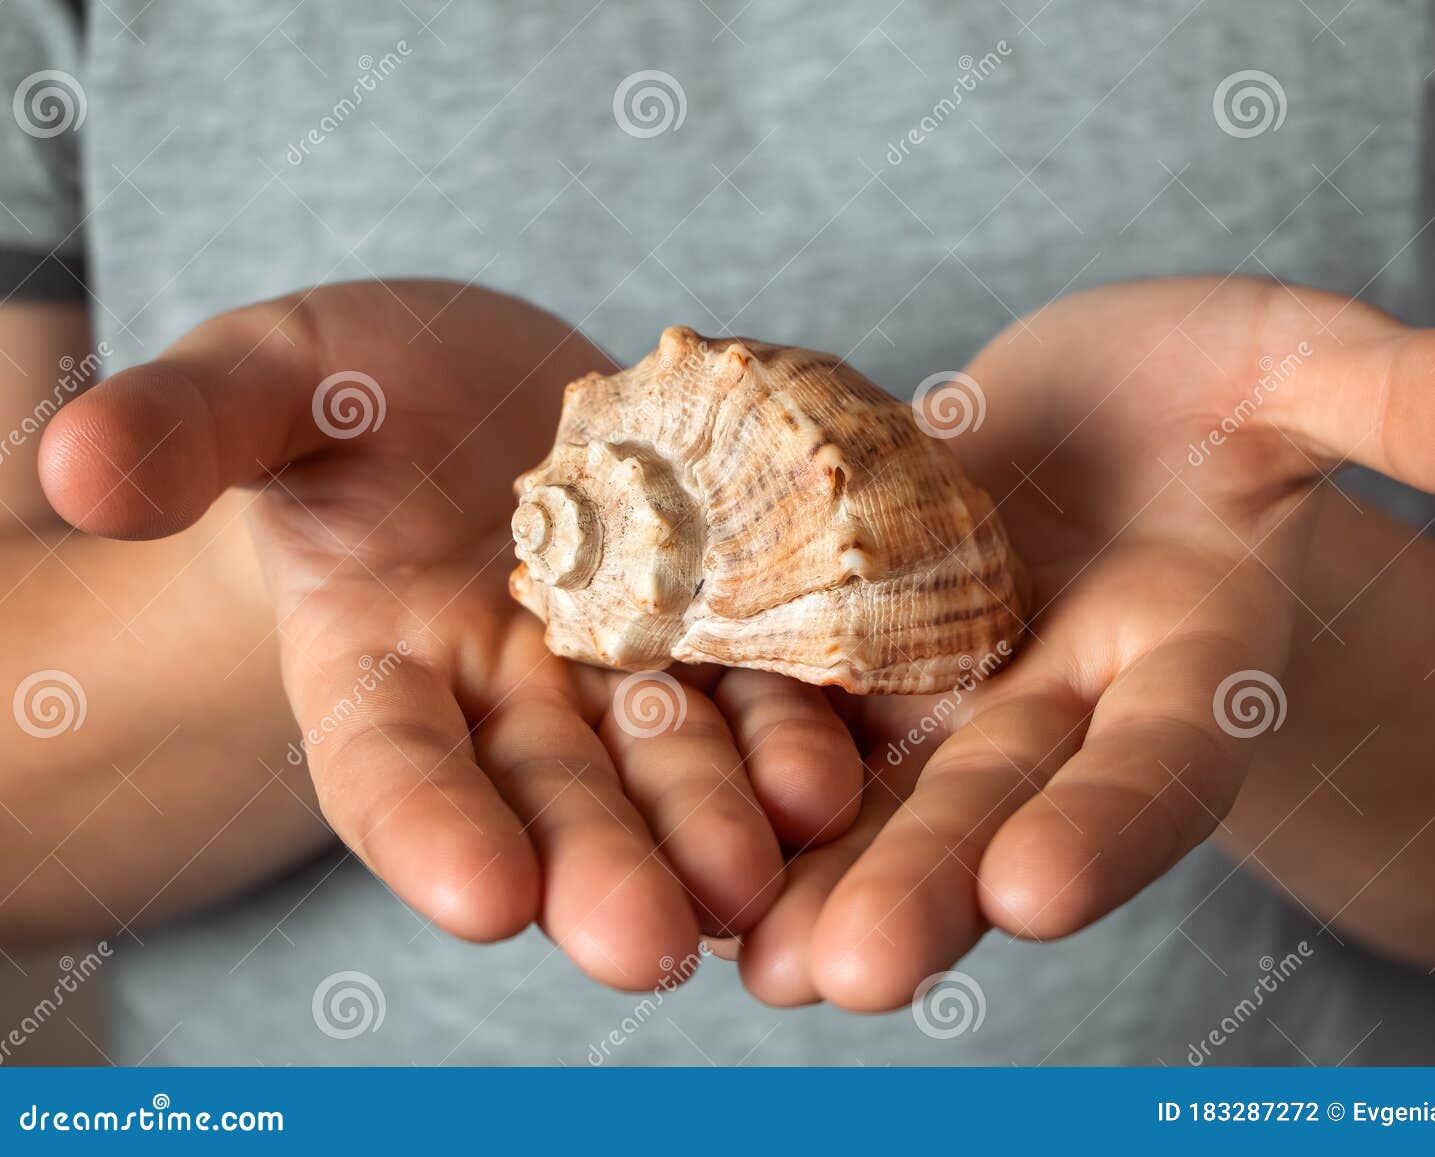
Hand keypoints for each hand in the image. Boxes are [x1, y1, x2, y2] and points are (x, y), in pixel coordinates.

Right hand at [38, 280, 860, 988]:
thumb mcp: (274, 381)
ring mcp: (623, 668)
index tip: (474, 893)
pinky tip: (832, 773)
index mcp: (377, 662)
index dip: (427, 829)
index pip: (390, 764)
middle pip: (552, 795)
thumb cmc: (358, 393)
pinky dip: (792, 727)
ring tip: (758, 875)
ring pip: (668, 758)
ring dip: (712, 823)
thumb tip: (73, 464)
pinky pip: (760, 683)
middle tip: (646, 944)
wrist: (495, 389)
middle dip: (596, 867)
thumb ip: (192, 426)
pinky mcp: (720, 628)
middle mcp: (508, 696)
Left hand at [735, 275, 1434, 1008]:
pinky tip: (679, 850)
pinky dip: (740, 790)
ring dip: (819, 884)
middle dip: (931, 887)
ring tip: (756, 963)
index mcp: (1179, 669)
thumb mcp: (1292, 367)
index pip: (1158, 763)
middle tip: (853, 971)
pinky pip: (787, 734)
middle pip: (995, 811)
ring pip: (881, 805)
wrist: (1067, 413)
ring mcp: (940, 703)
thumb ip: (1399, 399)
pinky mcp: (844, 665)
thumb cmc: (1198, 387)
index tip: (1044, 887)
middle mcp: (1055, 715)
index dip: (1111, 821)